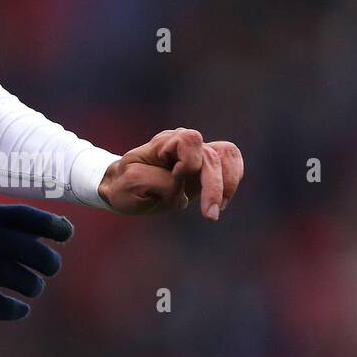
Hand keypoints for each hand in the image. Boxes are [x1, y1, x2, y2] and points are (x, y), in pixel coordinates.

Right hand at [0, 202, 73, 320]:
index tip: (65, 234)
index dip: (56, 227)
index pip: (34, 217)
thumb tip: (36, 239)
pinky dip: (17, 310)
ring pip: (31, 284)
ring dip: (32, 287)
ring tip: (25, 285)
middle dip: (49, 264)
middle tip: (44, 268)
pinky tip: (16, 307)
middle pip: (42, 255)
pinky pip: (9, 309)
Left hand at [97, 128, 243, 220]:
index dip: (189, 163)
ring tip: (216, 209)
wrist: (125, 187)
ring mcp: (196, 151)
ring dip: (227, 184)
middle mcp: (181, 142)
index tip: (177, 179)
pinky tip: (219, 203)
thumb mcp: (131, 185)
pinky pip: (231, 163)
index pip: (189, 140)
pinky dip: (231, 183)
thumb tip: (180, 184)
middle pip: (213, 154)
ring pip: (228, 155)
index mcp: (162, 143)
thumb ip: (155, 180)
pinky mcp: (207, 164)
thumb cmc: (125, 186)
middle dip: (214, 186)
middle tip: (210, 216)